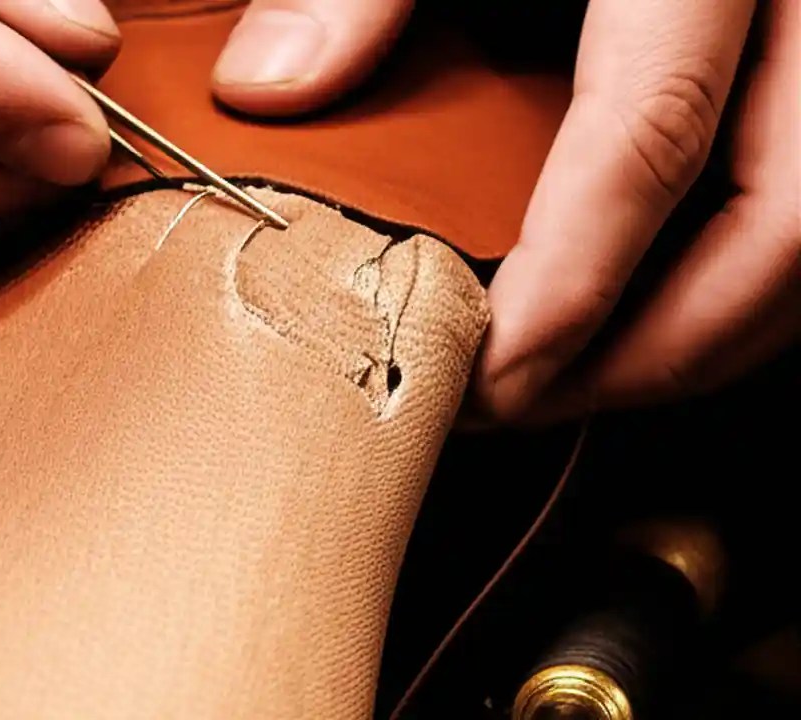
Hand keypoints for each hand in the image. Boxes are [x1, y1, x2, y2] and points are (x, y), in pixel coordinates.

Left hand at [211, 0, 798, 420]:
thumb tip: (273, 85)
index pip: (649, 140)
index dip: (576, 282)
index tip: (495, 373)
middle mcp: (800, 0)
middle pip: (784, 224)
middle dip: (662, 350)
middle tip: (536, 404)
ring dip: (708, 336)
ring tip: (580, 381)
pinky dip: (737, 283)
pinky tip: (644, 309)